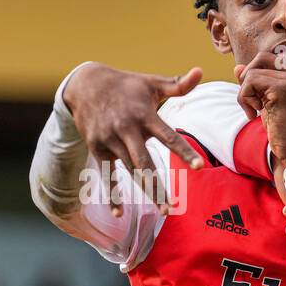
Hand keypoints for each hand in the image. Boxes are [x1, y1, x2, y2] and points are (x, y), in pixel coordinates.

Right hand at [62, 62, 205, 215]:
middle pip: (144, 163)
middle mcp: (127, 129)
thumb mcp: (151, 83)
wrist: (85, 85)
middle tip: (172, 207)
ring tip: (163, 210)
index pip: (168, 136)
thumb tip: (200, 72)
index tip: (199, 167)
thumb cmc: (126, 85)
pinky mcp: (97, 148)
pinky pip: (107, 175)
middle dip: (157, 186)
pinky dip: (112, 194)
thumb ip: (178, 85)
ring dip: (145, 191)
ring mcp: (110, 140)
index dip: (184, 152)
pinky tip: (119, 214)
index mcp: (145, 115)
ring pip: (130, 170)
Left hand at [235, 0, 285, 166]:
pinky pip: (248, 83)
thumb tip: (239, 69)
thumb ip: (257, 82)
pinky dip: (245, 100)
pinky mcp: (282, 87)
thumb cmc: (284, 127)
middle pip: (260, 58)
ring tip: (258, 111)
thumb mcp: (268, 100)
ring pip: (251, 72)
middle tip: (257, 104)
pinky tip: (257, 115)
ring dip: (245, 94)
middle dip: (248, 80)